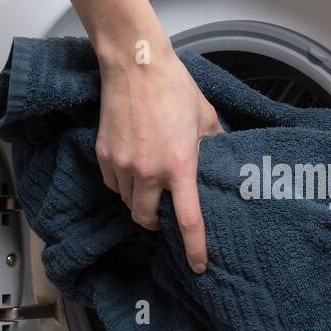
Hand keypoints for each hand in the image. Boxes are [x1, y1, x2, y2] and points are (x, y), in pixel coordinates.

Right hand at [95, 38, 223, 272]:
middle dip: (154, 224)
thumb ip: (217, 144)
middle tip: (163, 213)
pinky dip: (121, 184)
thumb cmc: (173, 87)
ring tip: (149, 182)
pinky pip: (111, 183)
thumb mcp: (206, 117)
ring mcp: (122, 164)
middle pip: (146, 220)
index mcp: (180, 165)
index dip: (195, 248)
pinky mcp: (103, 154)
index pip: (188, 220)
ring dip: (138, 201)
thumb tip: (226, 159)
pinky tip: (132, 168)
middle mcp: (149, 171)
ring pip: (127, 202)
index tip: (198, 267)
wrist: (135, 64)